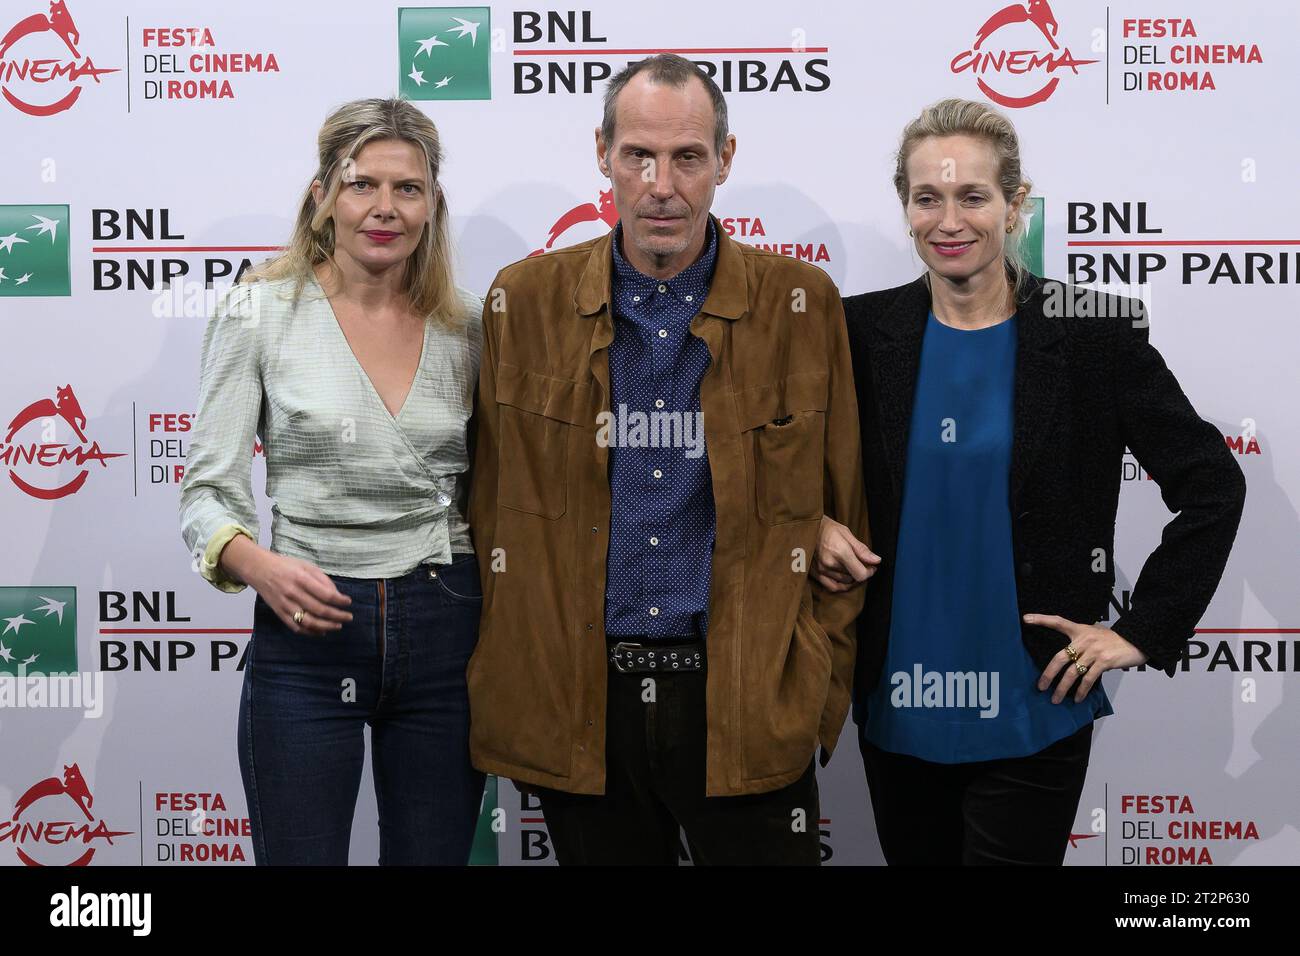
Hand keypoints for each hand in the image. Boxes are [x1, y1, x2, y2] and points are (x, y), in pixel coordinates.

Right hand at [244, 547, 353, 635]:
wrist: (259, 570)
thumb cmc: (286, 566)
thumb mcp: (306, 566)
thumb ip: (322, 579)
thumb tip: (336, 594)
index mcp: (301, 579)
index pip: (325, 594)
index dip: (339, 600)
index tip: (348, 602)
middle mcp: (293, 593)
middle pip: (319, 610)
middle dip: (337, 615)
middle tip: (349, 617)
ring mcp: (285, 605)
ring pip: (308, 622)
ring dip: (326, 626)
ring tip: (338, 626)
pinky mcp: (279, 613)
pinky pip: (296, 627)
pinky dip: (310, 632)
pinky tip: (321, 631)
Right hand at [812, 515, 880, 592]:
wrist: (808, 528)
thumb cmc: (828, 529)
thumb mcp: (847, 534)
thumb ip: (862, 550)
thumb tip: (876, 560)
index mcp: (840, 552)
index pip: (860, 574)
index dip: (869, 572)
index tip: (872, 566)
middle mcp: (830, 563)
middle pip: (854, 578)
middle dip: (861, 571)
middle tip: (862, 562)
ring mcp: (822, 570)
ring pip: (845, 582)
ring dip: (852, 577)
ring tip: (852, 566)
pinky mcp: (816, 573)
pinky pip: (832, 587)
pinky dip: (841, 585)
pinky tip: (845, 578)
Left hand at [1025, 614, 1147, 702]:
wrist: (1137, 641)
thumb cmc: (1113, 639)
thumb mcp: (1095, 633)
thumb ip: (1081, 641)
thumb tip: (1068, 655)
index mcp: (1080, 630)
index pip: (1058, 622)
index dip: (1042, 619)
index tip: (1025, 619)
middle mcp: (1084, 640)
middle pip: (1060, 658)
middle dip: (1048, 674)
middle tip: (1040, 687)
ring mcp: (1094, 651)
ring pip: (1072, 673)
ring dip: (1063, 688)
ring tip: (1056, 699)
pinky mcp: (1104, 661)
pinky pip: (1088, 679)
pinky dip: (1081, 690)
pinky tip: (1077, 698)